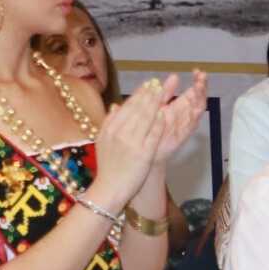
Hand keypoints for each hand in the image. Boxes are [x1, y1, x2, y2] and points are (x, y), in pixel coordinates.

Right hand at [93, 73, 202, 206]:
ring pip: (145, 118)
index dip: (140, 93)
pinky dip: (158, 123)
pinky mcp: (142, 154)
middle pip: (137, 108)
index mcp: (110, 128)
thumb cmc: (108, 166)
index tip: (149, 83)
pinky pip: (152, 135)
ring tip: (165, 90)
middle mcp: (119, 132)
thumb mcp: (103, 141)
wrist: (109, 188)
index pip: (127, 106)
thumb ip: (110, 122)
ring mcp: (131, 142)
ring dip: (156, 102)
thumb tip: (116, 105)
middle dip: (150, 93)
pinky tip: (165, 113)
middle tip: (161, 81)